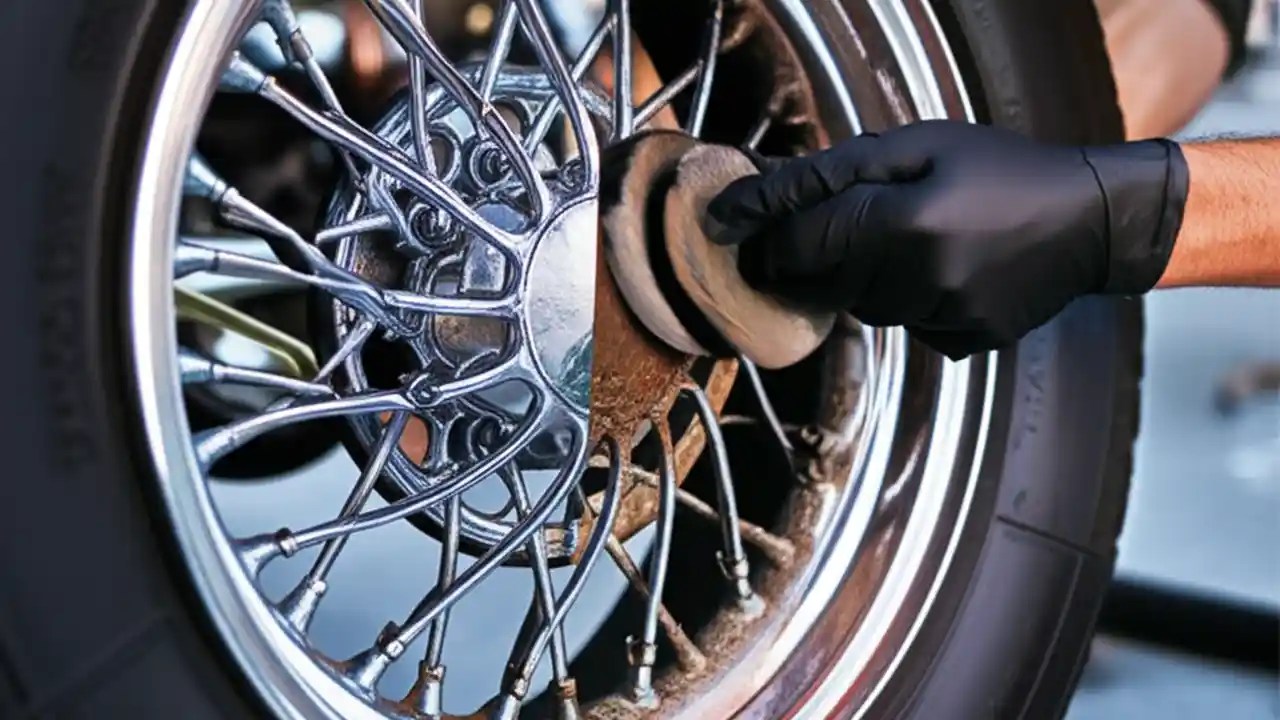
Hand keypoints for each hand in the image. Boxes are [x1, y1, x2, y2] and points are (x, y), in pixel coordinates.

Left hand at [707, 121, 1188, 358]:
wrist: (1093, 218)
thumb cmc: (1003, 169)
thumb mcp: (918, 145)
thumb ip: (833, 174)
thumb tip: (756, 201)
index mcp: (903, 222)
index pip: (801, 245)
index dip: (767, 239)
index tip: (738, 233)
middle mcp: (919, 279)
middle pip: (828, 281)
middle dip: (826, 254)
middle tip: (862, 221)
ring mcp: (944, 317)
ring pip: (867, 307)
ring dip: (871, 278)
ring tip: (920, 239)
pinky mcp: (966, 343)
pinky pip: (909, 328)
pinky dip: (913, 302)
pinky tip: (950, 270)